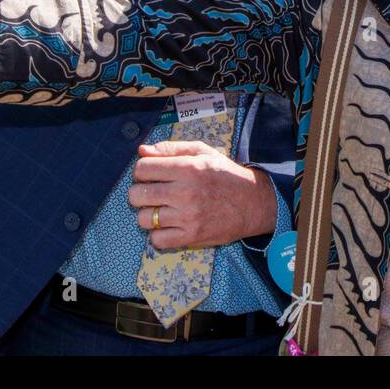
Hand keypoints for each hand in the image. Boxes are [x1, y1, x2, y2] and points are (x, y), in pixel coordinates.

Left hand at [127, 140, 276, 250]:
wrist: (252, 203)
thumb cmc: (225, 175)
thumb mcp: (202, 152)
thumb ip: (171, 149)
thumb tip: (142, 150)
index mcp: (188, 168)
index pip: (142, 168)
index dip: (142, 170)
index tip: (149, 174)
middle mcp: (185, 193)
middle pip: (137, 195)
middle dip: (139, 192)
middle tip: (152, 192)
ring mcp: (187, 217)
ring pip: (144, 219)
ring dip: (148, 213)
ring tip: (161, 209)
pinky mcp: (191, 237)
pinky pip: (157, 239)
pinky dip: (158, 234)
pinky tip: (168, 224)